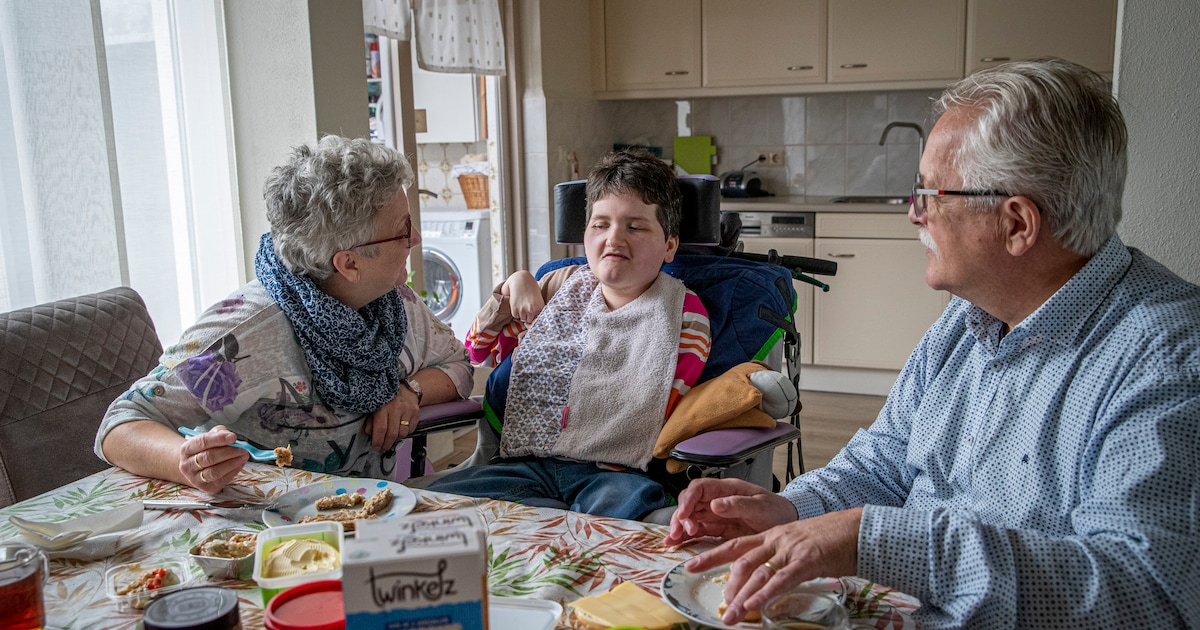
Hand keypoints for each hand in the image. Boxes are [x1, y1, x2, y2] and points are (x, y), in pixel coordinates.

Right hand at [178, 424, 249, 492]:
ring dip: (232, 463)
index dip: (219, 439)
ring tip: (244, 456)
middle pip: (209, 457)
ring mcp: (195, 478)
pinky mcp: (206, 487)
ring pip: (214, 471)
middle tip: (243, 448)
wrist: (196, 468)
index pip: (202, 442)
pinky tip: (240, 464)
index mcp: (186, 449)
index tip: (233, 437)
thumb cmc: (205, 449)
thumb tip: (230, 436)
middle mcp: (187, 465)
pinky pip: (221, 480)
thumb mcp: (209, 437)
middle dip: (228, 452)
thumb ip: (219, 433)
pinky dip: (233, 471)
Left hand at [365, 386, 418, 451]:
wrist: (407, 389)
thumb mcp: (376, 406)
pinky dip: (405, 433)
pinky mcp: (416, 413)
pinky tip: (400, 430)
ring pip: (402, 433)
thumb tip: (370, 433)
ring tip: (391, 439)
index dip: (378, 441)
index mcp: (383, 406)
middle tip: (383, 448)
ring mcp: (407, 411)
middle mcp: (396, 408)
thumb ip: (371, 420)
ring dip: (396, 439)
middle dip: (387, 444)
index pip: (381, 428)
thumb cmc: (389, 398)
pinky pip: (410, 430)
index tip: (376, 447)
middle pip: (392, 433)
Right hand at [502, 271, 544, 323]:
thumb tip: (531, 323)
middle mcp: (532, 310)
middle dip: (527, 316)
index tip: (532, 319)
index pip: (537, 321)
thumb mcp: (538, 299)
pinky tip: (517, 303)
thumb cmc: (530, 288)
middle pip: (529, 320)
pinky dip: (515, 312)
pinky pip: (515, 316)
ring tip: (522, 304)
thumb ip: (537, 310)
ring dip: (521, 314)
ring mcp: (523, 310)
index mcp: (540, 307)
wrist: (520, 279)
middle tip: (526, 306)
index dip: (534, 320)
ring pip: (522, 318)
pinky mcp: (515, 309)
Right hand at [664, 478, 798, 545]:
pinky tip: (675, 543)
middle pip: (690, 503)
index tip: (684, 515)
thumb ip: (738, 505)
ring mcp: (716, 515)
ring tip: (674, 540)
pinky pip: (698, 530)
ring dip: (680, 527)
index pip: (700, 488)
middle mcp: (718, 500)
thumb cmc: (777, 511)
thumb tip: (715, 504)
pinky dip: (685, 536)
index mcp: (728, 489)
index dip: (688, 500)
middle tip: (681, 532)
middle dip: (681, 516)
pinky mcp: (718, 529)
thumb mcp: (761, 507)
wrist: (787, 525)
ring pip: (690, 517)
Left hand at [696, 508, 863, 625]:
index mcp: (773, 535)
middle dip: (727, 585)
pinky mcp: (807, 560)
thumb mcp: (798, 544)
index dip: (711, 555)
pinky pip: (782, 579)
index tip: (691, 565)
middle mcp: (777, 540)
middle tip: (720, 607)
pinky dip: (766, 594)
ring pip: (758, 572)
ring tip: (732, 616)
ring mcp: (790, 549)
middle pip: (742, 560)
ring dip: (743, 597)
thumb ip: (780, 560)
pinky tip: (754, 606)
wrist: (856, 529)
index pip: (735, 545)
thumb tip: (766, 581)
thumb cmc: (831, 540)